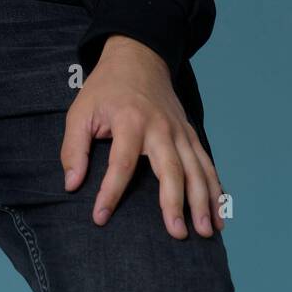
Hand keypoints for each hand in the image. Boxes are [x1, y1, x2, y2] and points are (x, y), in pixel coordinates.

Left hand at [61, 34, 225, 239]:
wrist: (138, 57)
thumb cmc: (105, 88)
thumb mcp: (80, 111)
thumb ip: (73, 147)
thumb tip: (72, 184)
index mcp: (129, 120)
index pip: (121, 162)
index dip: (110, 192)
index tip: (100, 218)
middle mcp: (160, 126)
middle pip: (171, 168)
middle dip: (175, 202)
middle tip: (177, 233)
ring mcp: (179, 131)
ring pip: (197, 169)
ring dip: (204, 201)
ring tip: (206, 231)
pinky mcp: (190, 134)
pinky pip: (206, 163)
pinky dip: (215, 188)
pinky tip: (219, 213)